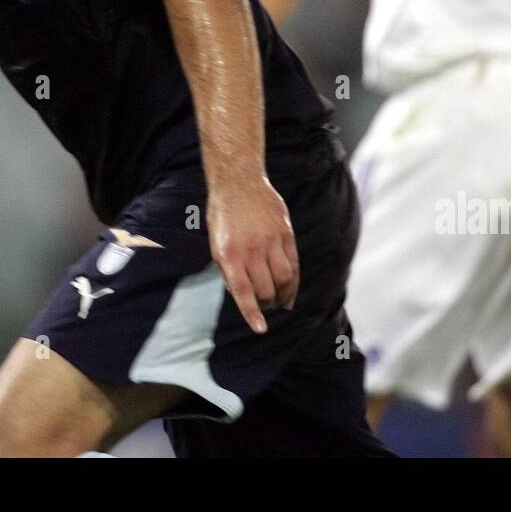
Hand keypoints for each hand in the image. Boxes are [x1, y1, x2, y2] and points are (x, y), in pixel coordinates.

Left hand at [206, 176, 299, 333]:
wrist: (238, 182)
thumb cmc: (223, 216)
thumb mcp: (216, 244)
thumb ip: (229, 270)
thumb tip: (244, 296)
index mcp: (228, 253)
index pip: (243, 291)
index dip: (252, 313)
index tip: (260, 329)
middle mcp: (250, 248)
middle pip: (266, 288)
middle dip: (267, 304)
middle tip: (265, 308)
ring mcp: (270, 239)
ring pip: (284, 278)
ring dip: (284, 295)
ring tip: (280, 301)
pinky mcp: (285, 232)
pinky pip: (293, 262)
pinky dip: (294, 280)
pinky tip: (291, 290)